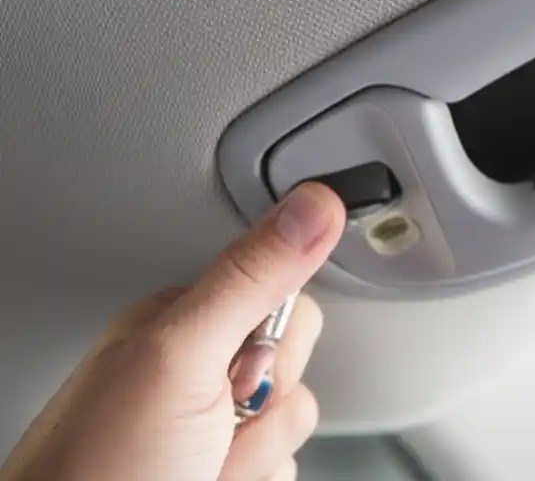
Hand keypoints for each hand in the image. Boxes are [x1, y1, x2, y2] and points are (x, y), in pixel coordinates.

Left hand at [1, 183, 345, 480]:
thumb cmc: (96, 469)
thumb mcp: (181, 357)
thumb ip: (251, 277)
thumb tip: (313, 205)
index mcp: (181, 319)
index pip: (285, 294)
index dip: (275, 341)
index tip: (236, 371)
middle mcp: (198, 368)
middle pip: (296, 363)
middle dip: (268, 405)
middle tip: (211, 424)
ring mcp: (212, 426)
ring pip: (294, 423)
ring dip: (256, 455)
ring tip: (198, 466)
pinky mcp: (227, 468)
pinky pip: (285, 466)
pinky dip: (256, 480)